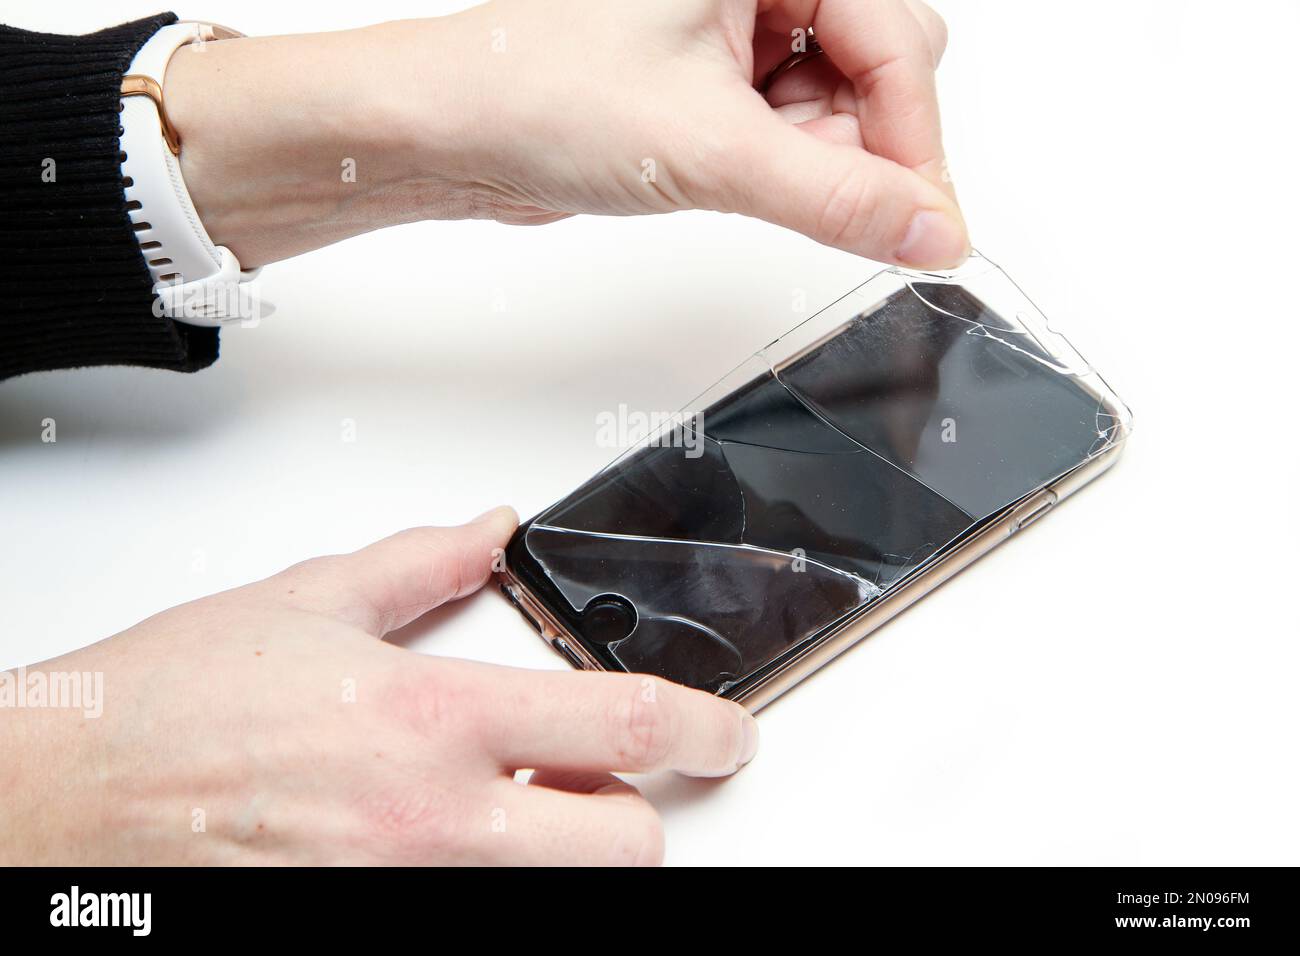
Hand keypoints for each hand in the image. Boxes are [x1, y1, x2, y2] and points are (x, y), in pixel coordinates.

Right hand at [0, 507, 756, 865]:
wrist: (70, 796)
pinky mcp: (366, 919)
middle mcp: (429, 820)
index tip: (728, 730)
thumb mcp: (308, 601)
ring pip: (557, 892)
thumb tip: (487, 533)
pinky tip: (449, 835)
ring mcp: (401, 888)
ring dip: (562, 849)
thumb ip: (420, 564)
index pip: (620, 725)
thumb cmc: (170, 704)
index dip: (703, 727)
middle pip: (623, 846)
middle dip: (641, 815)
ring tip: (516, 802)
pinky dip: (488, 875)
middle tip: (615, 781)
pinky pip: (472, 910)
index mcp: (429, 716)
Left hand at [165, 0, 965, 268]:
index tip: (929, 221)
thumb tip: (932, 229)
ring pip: (842, 97)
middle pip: (884, 60)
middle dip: (870, 141)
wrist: (446, 131)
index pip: (897, 37)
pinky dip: (788, 163)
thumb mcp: (710, 149)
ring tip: (750, 176)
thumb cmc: (538, 93)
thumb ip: (837, 196)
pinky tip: (738, 175)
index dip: (916, 137)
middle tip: (838, 202)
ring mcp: (737, 26)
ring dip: (825, 157)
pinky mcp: (716, 77)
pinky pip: (794, 122)